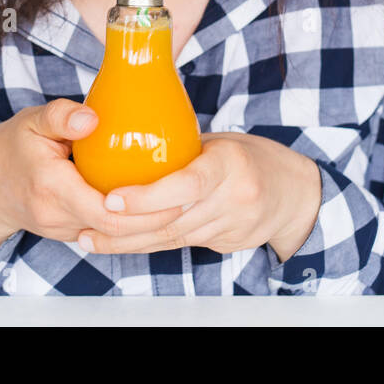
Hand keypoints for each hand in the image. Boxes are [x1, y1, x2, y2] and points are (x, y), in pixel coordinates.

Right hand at [0, 99, 187, 257]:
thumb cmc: (11, 147)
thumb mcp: (32, 122)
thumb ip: (61, 117)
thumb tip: (92, 117)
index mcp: (52, 189)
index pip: (106, 213)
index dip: (143, 209)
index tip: (174, 193)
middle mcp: (58, 217)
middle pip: (117, 232)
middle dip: (156, 222)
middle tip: (191, 200)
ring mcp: (63, 230)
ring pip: (113, 238)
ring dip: (146, 226)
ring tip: (183, 204)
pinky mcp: (70, 232)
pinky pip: (104, 233)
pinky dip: (130, 224)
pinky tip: (157, 207)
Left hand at [75, 132, 321, 261]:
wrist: (296, 194)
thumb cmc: (250, 157)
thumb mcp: (221, 143)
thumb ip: (182, 148)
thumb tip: (128, 138)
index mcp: (229, 164)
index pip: (186, 184)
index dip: (147, 196)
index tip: (112, 197)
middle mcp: (232, 198)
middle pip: (172, 220)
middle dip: (124, 228)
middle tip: (88, 228)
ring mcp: (232, 225)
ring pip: (171, 239)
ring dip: (128, 243)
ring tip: (92, 240)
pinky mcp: (228, 243)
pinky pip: (181, 245)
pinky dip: (149, 244)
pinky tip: (121, 243)